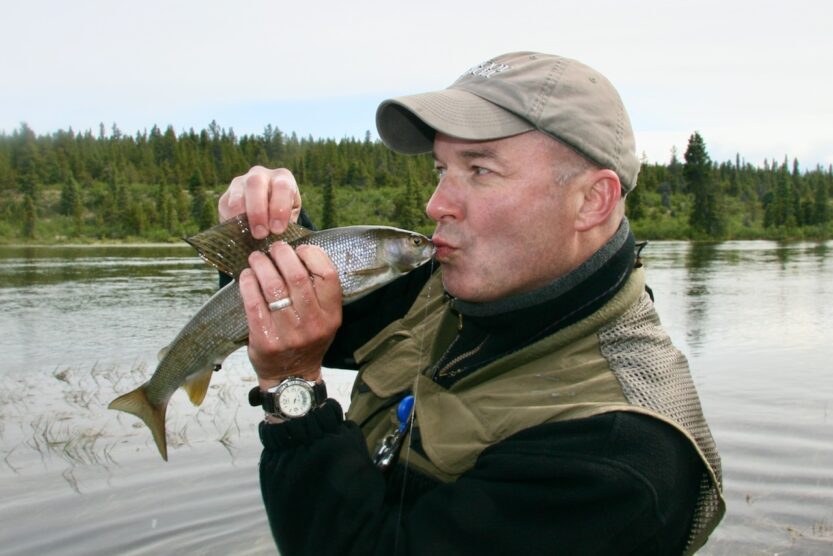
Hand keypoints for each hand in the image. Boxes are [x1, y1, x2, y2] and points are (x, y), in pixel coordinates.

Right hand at [218, 167, 301, 238]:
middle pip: (255, 183)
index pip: (282, 186)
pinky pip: (225, 207)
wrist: (267, 214)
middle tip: (261, 233)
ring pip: (237, 194)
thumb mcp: (291, 217)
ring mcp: (240, 183)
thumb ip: (287, 223)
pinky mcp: (226, 195)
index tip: (278, 229)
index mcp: (282, 178)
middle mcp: (260, 175)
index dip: (279, 208)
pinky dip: (231, 221)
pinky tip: (239, 232)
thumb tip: (278, 239)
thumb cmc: (283, 216)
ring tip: (248, 234)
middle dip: (257, 211)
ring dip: (242, 217)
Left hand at [238, 242, 341, 386]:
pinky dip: (248, 284)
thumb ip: (318, 292)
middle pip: (297, 276)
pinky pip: (253, 303)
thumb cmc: (307, 340)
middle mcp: (313, 323)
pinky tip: (246, 276)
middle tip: (274, 248)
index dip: (312, 255)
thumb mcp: (325, 319)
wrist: (291, 377)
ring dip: (261, 265)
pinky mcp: (265, 340)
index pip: (328, 275)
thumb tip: (297, 253)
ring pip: (273, 287)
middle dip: (282, 254)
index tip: (300, 249)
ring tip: (257, 258)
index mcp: (331, 315)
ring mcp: (289, 333)